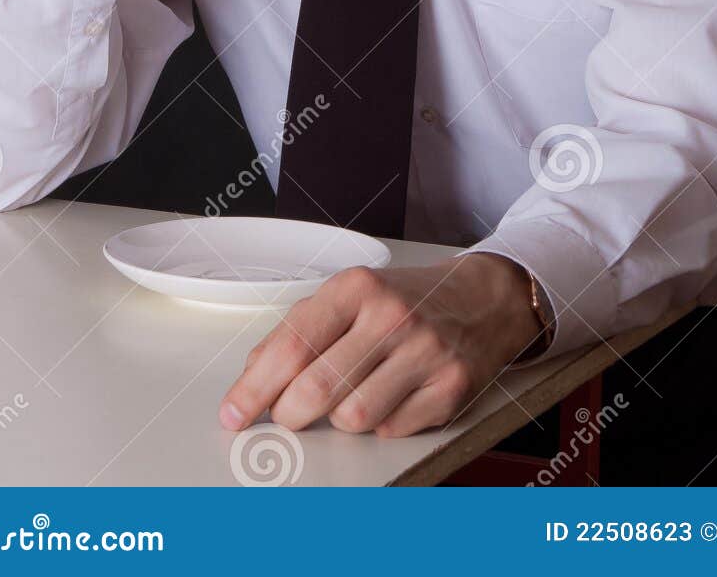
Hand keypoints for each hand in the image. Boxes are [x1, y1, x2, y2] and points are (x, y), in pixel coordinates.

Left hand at [218, 252, 541, 439]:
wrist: (483, 297)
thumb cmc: (404, 300)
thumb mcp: (349, 296)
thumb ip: (298, 331)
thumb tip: (252, 380)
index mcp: (356, 287)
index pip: (292, 345)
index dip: (254, 389)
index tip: (234, 415)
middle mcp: (392, 315)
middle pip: (317, 389)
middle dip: (289, 414)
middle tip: (289, 415)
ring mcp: (425, 352)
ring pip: (353, 418)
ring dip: (339, 420)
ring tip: (351, 395)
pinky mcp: (452, 387)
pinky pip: (392, 430)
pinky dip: (380, 424)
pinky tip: (390, 397)